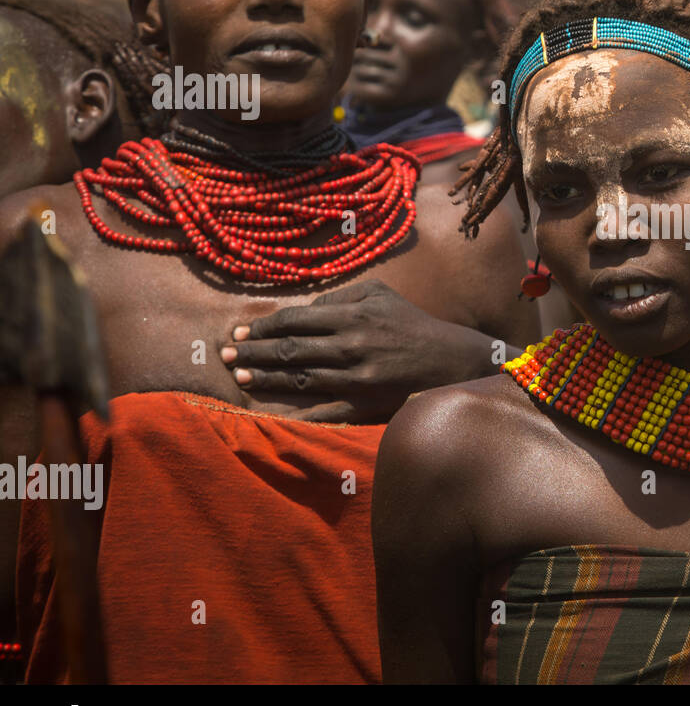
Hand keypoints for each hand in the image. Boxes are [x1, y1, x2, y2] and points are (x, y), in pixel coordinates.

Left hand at [220, 280, 514, 423]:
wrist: (448, 360)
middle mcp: (349, 347)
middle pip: (289, 350)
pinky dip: (295, 411)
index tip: (240, 333)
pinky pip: (322, 409)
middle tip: (225, 356)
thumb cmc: (412, 323)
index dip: (263, 328)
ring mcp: (355, 378)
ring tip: (239, 378)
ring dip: (264, 379)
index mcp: (351, 316)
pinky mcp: (363, 404)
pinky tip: (271, 409)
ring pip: (298, 379)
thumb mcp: (379, 294)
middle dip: (252, 353)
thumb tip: (305, 310)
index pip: (294, 321)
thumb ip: (340, 297)